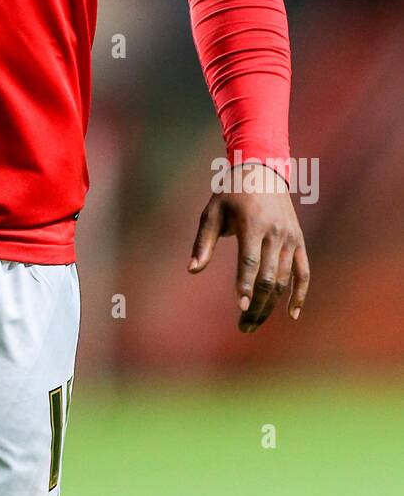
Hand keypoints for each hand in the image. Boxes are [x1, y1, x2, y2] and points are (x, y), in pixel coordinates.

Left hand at [188, 162, 309, 331]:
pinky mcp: (298, 241)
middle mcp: (275, 233)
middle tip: (243, 326)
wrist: (262, 169)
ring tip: (253, 322)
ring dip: (270, 305)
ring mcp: (290, 238)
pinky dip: (300, 294)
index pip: (250, 262)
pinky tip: (292, 314)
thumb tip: (192, 269)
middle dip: (256, 305)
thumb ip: (203, 242)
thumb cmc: (231, 191)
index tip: (239, 307)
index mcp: (253, 224)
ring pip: (284, 280)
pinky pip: (303, 272)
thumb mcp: (212, 211)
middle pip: (268, 278)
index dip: (245, 285)